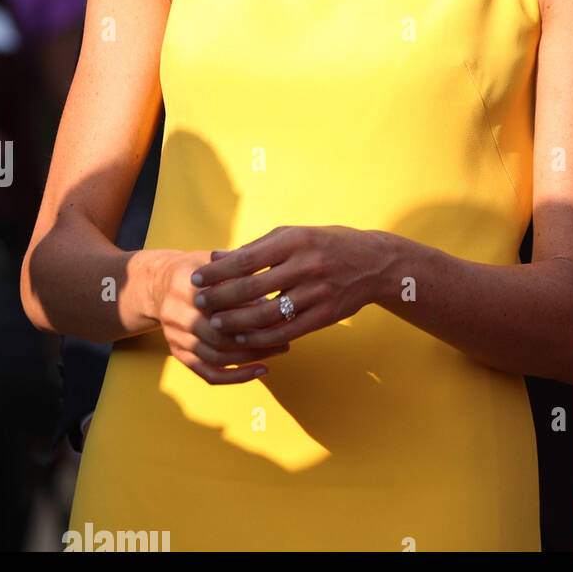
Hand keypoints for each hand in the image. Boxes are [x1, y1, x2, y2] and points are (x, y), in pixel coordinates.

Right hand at [151, 248, 289, 383]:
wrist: (160, 283)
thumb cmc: (201, 269)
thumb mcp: (218, 261)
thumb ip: (241, 275)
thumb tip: (274, 300)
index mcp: (187, 286)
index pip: (224, 305)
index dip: (255, 311)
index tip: (283, 312)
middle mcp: (176, 314)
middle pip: (220, 335)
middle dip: (257, 339)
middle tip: (286, 338)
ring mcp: (175, 337)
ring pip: (216, 356)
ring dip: (251, 358)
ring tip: (278, 351)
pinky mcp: (177, 354)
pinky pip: (207, 373)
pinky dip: (235, 376)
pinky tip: (258, 370)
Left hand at [190, 226, 393, 348]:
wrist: (375, 263)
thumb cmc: (328, 245)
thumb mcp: (296, 235)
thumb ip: (258, 247)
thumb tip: (217, 257)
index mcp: (296, 241)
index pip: (246, 259)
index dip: (217, 271)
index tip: (197, 279)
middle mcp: (307, 265)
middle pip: (252, 287)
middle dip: (219, 297)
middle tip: (199, 303)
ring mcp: (317, 292)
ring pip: (266, 314)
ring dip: (235, 321)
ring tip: (216, 322)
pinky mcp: (325, 315)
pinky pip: (285, 331)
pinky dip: (260, 336)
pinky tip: (243, 335)